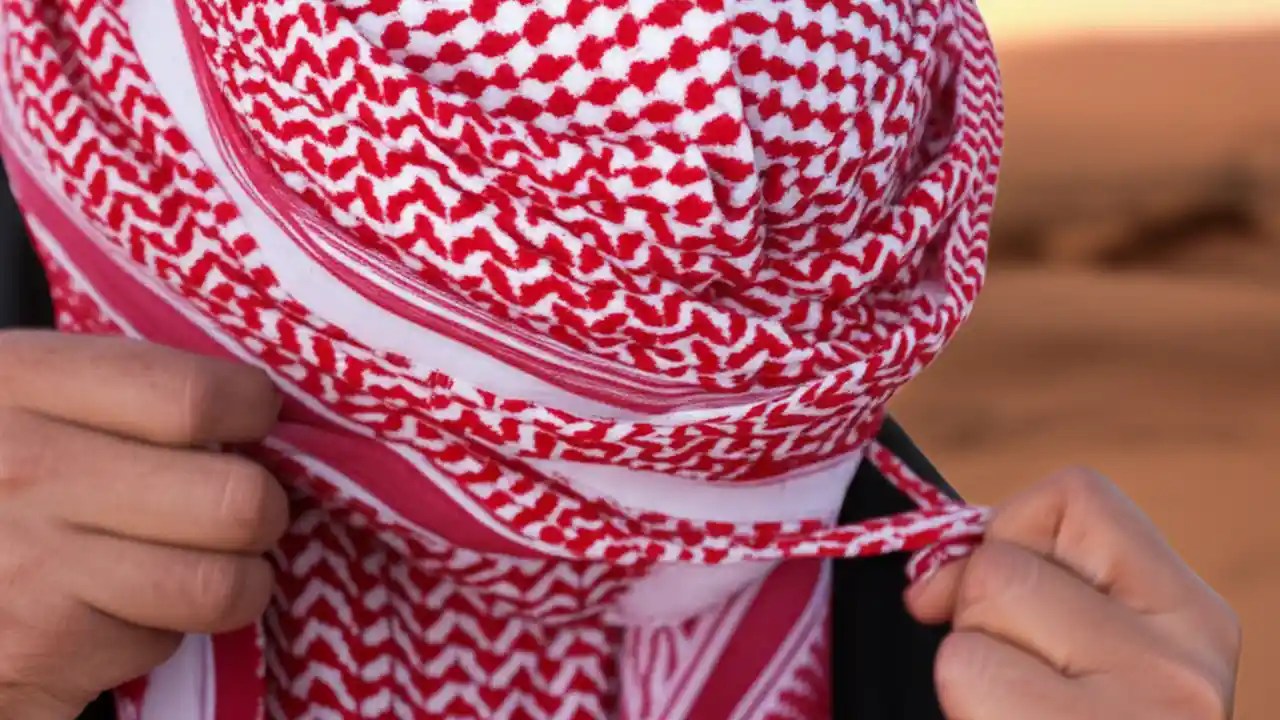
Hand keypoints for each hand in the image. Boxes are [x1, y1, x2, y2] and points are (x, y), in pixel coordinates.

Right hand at [0, 331, 286, 718]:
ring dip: (231, 581)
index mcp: (19, 382)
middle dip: (263, 510)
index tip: (251, 419)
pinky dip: (153, 633)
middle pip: (236, 501)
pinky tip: (110, 609)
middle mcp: (25, 472)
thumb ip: (117, 388)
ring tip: (200, 563)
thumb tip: (252, 407)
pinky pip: (161, 643)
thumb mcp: (14, 394)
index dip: (251, 410)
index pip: (194, 397)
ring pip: (222, 585)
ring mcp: (30, 569)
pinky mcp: (41, 654)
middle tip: (243, 508)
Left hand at [907, 469, 1240, 719]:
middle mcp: (1187, 657)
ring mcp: (1146, 703)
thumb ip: (1027, 585)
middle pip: (1004, 561)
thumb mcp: (1076, 654)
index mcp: (1194, 617)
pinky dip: (963, 701)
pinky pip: (965, 666)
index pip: (1076, 495)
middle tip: (1019, 691)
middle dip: (979, 619)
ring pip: (980, 604)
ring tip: (1016, 713)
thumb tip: (927, 584)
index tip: (1015, 610)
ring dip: (968, 664)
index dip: (1012, 537)